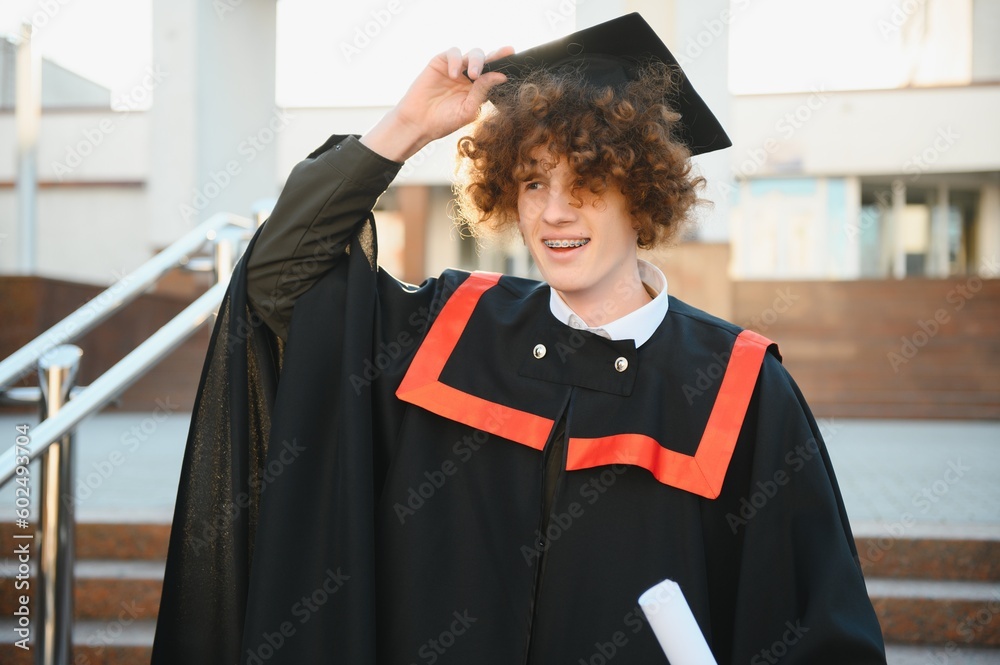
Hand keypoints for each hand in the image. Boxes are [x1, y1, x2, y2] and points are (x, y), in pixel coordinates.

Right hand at [361, 46, 513, 162]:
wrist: (419, 122)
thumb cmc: (444, 120)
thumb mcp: (468, 109)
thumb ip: (483, 91)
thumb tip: (501, 76)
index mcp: (479, 88)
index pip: (494, 72)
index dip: (503, 61)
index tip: (512, 52)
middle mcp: (469, 76)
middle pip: (486, 59)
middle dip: (494, 57)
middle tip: (496, 63)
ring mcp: (455, 68)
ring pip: (472, 54)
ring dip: (476, 61)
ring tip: (472, 75)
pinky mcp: (440, 62)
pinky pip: (452, 53)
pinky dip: (455, 61)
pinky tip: (453, 74)